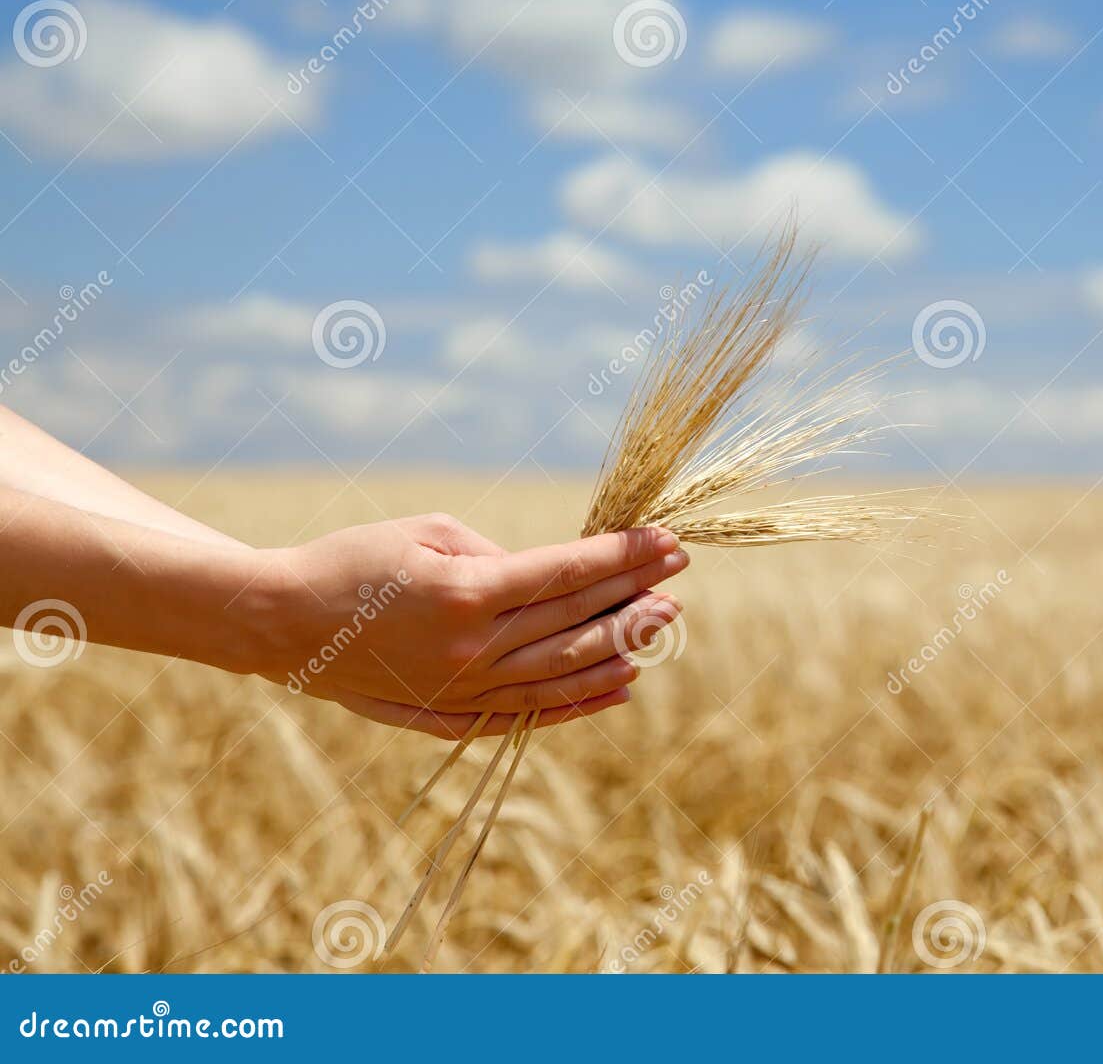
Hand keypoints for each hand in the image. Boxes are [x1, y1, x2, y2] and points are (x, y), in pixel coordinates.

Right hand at [239, 513, 687, 738]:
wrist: (280, 623)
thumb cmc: (354, 560)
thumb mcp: (427, 533)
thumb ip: (499, 557)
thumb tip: (559, 579)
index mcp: (466, 591)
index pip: (569, 573)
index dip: (624, 557)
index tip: (668, 542)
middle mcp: (472, 648)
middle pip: (576, 623)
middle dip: (634, 596)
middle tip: (678, 578)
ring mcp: (463, 689)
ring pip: (563, 674)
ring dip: (621, 649)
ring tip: (662, 625)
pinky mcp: (449, 714)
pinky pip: (531, 712)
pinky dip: (581, 701)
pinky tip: (621, 684)